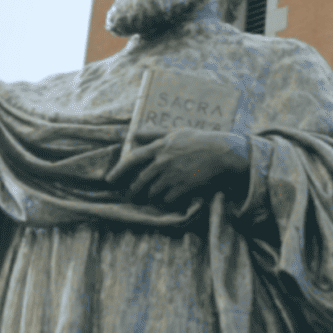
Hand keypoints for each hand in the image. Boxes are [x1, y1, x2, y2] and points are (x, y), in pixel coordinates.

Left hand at [108, 130, 251, 207]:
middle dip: (133, 191)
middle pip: (140, 181)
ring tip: (152, 198)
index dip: (118, 170)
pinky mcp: (183, 187)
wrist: (222, 152)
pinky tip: (169, 200)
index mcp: (159, 147)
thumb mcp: (175, 132)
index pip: (132, 159)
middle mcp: (162, 162)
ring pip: (153, 192)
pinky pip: (168, 199)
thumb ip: (153, 133)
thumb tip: (134, 134)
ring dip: (151, 196)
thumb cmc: (199, 139)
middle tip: (131, 196)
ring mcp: (172, 176)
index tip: (110, 180)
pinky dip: (166, 201)